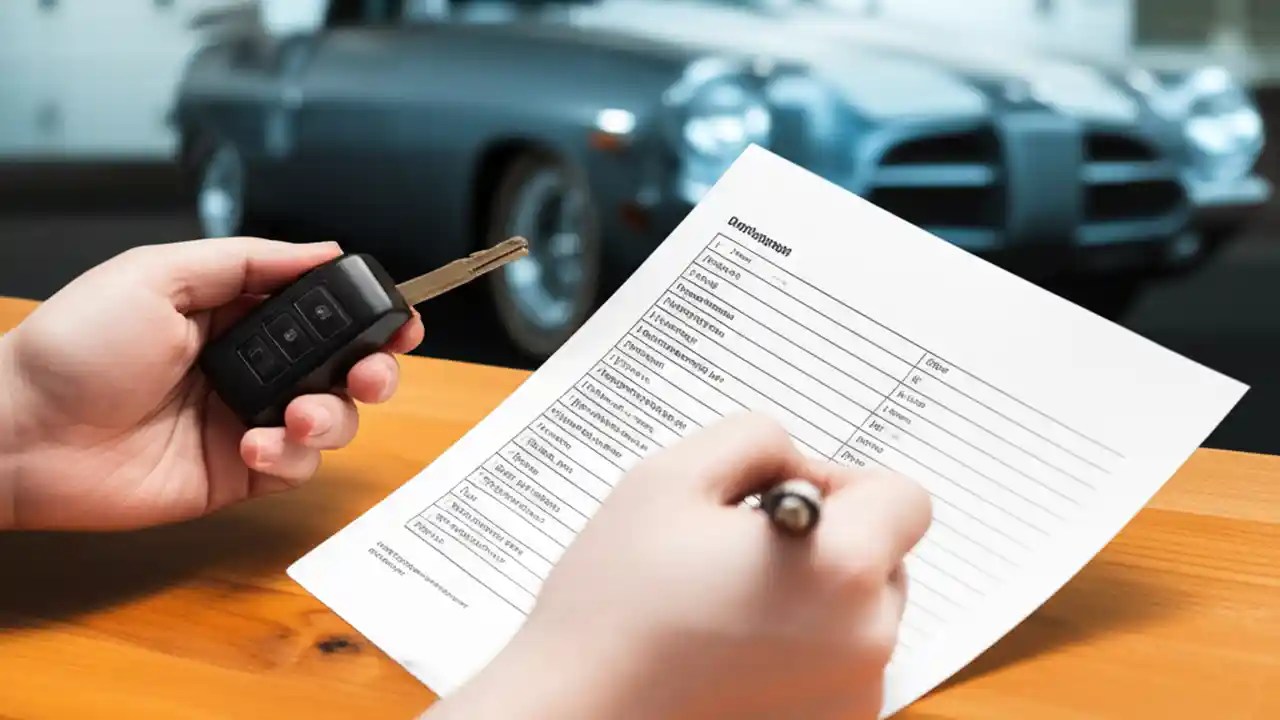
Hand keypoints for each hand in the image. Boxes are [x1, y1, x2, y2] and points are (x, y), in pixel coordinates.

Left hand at [0, 237, 422, 530]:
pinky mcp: (237, 474)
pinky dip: (291, 456)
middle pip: (345, 369)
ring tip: (293, 414)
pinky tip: (252, 445)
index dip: (370, 315)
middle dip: (375, 370)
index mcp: (237, 314)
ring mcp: (247, 422)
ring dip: (331, 416)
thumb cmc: (73, 346)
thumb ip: (249, 261)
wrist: (19, 432)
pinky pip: (296, 468)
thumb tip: (325, 249)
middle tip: (372, 373)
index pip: (324, 312)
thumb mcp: (159, 274)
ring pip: (332, 421)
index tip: (402, 317)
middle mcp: (251, 368)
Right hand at [427, 413, 931, 719]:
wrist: (572, 717)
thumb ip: (754, 439)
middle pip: (885, 560)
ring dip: (811, 599)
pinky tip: (726, 652)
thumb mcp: (669, 478)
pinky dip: (797, 653)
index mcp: (841, 569)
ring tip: (724, 608)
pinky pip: (835, 668)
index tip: (781, 499)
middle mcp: (867, 643)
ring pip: (859, 617)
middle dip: (827, 542)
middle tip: (740, 552)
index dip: (843, 483)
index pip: (903, 498)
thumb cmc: (613, 606)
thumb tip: (796, 463)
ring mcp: (851, 700)